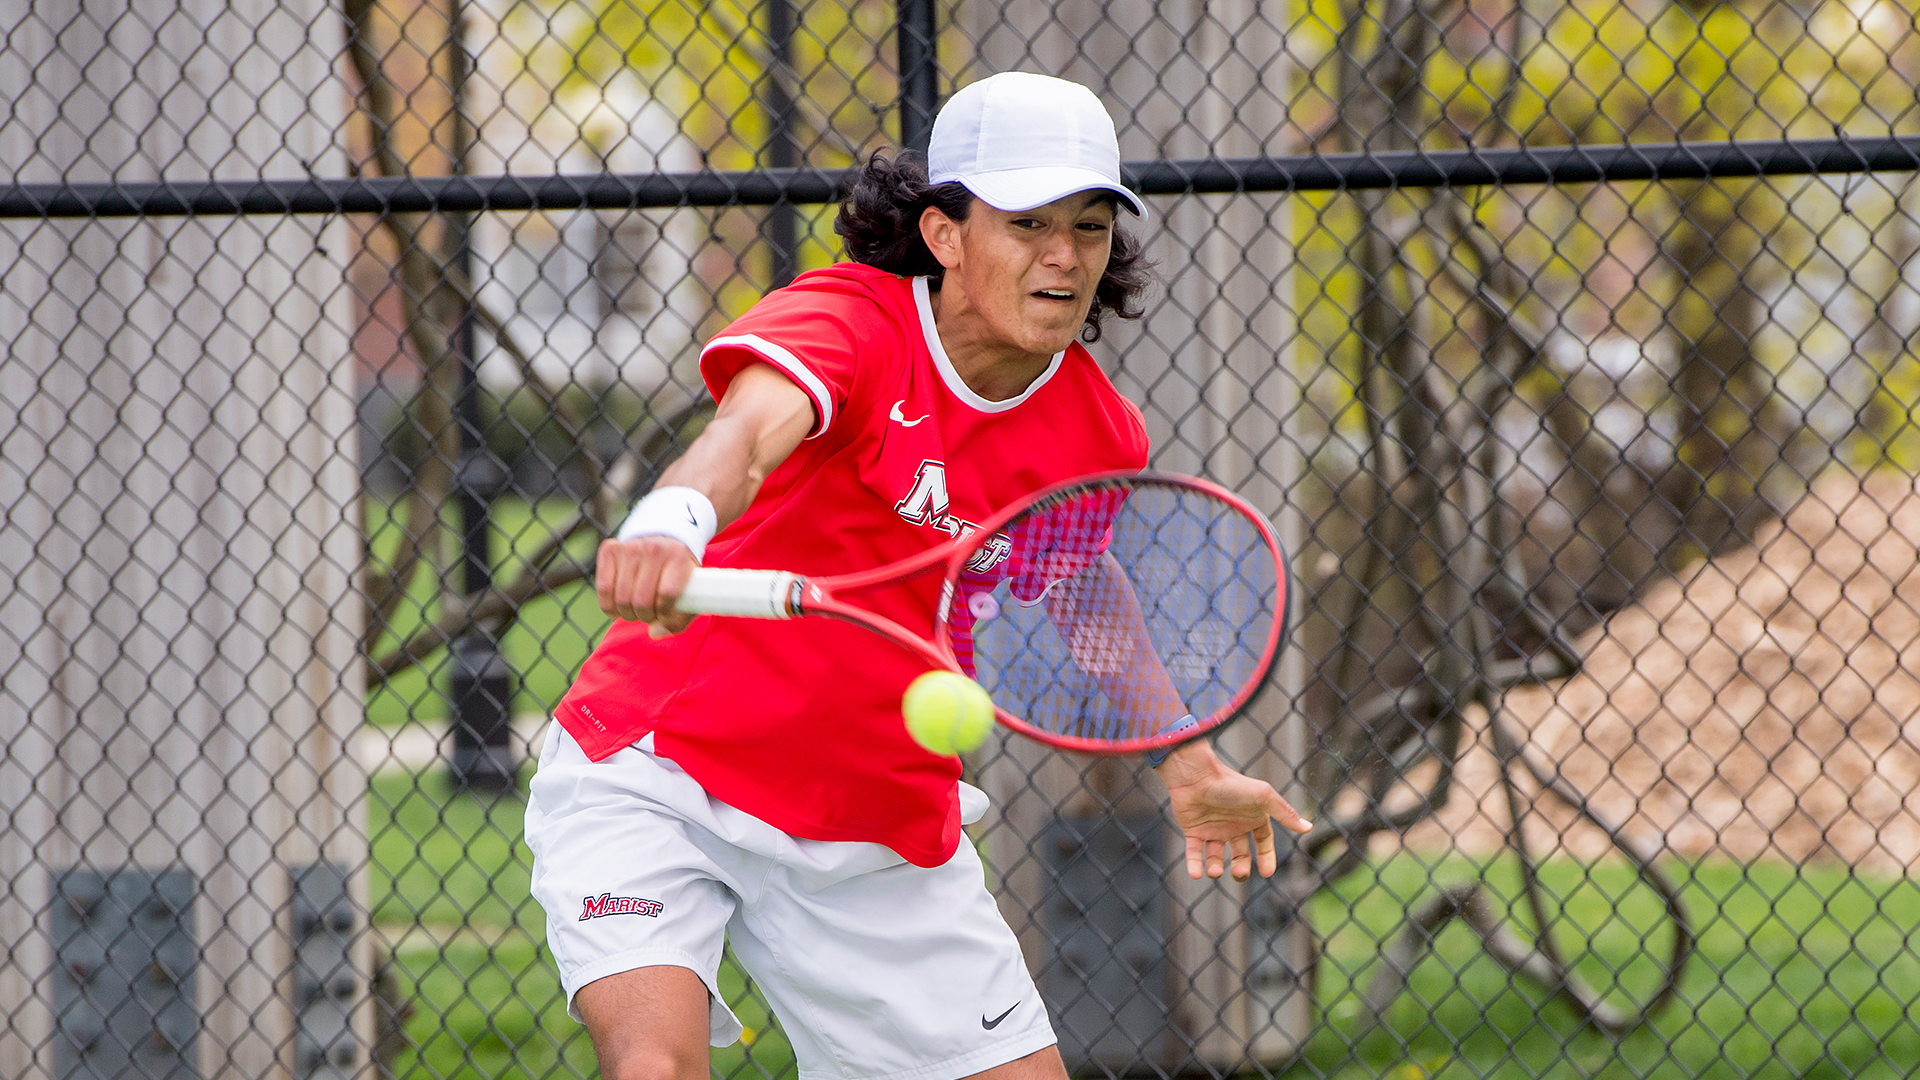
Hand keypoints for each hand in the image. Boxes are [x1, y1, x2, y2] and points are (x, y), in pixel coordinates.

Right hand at [595, 535, 698, 636]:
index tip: (665, 617)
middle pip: (641, 600)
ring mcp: (630, 547)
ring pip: (622, 598)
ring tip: (635, 612)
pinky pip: (604, 588)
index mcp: (678, 556)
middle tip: (648, 616)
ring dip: (628, 614)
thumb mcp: (690, 589)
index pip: (667, 594)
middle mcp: (653, 548)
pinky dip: (609, 606)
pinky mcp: (610, 549)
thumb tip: (654, 632)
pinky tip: (617, 609)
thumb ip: (679, 617)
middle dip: (645, 617)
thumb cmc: (678, 571)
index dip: (664, 614)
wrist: (664, 537)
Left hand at [1156, 741, 1311, 880]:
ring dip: (1216, 868)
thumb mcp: (1263, 798)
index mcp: (1252, 817)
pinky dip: (1194, 864)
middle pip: (1240, 854)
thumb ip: (1285, 813)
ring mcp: (1213, 828)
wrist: (1196, 775)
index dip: (1266, 857)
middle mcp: (1233, 824)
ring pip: (1216, 856)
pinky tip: (1196, 873)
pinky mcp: (1193, 830)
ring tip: (1215, 871)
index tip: (1266, 872)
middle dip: (1241, 867)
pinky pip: (1194, 852)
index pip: (1263, 842)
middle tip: (1239, 873)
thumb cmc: (1231, 784)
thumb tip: (1309, 827)